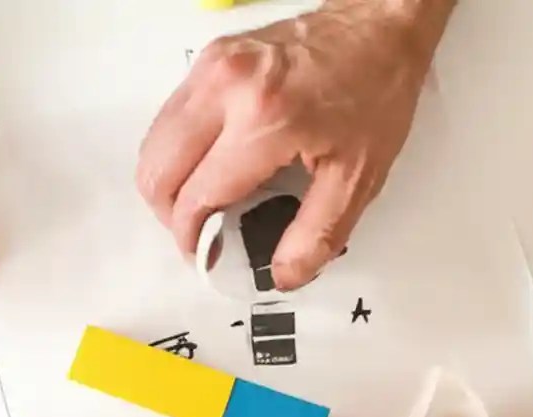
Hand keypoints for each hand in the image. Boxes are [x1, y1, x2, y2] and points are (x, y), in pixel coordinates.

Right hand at [137, 0, 453, 289]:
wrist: (379, 26)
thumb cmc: (376, 87)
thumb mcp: (359, 175)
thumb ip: (318, 234)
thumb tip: (285, 274)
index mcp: (264, 119)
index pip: (198, 196)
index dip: (194, 238)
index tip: (206, 256)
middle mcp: (226, 87)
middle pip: (157, 171)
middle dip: (171, 216)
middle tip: (199, 234)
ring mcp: (212, 67)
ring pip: (154, 144)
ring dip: (170, 183)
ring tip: (204, 204)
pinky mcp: (210, 58)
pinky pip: (169, 117)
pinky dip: (178, 151)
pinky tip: (211, 166)